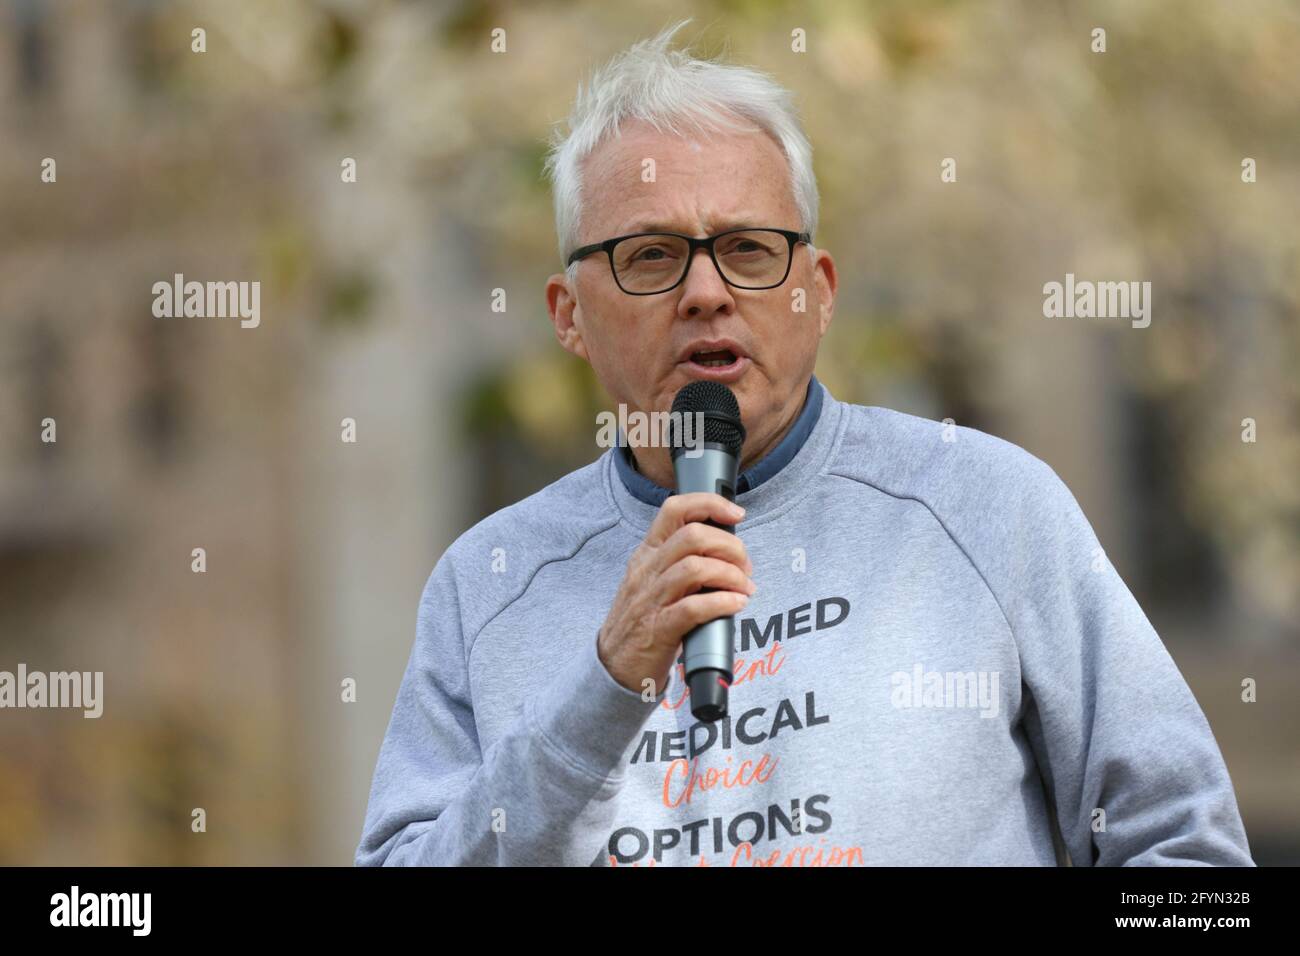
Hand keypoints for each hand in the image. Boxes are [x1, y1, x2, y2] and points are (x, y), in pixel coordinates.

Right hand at [597, 492, 754, 696]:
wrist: (613, 665)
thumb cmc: (642, 619)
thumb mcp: (653, 579)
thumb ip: (681, 561)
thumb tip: (727, 550)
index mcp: (647, 553)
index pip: (674, 509)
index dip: (709, 504)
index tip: (736, 514)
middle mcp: (647, 570)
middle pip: (692, 536)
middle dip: (730, 546)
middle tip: (745, 566)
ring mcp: (650, 599)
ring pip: (695, 568)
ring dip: (730, 575)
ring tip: (744, 588)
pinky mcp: (658, 629)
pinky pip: (694, 607)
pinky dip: (722, 603)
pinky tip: (735, 605)